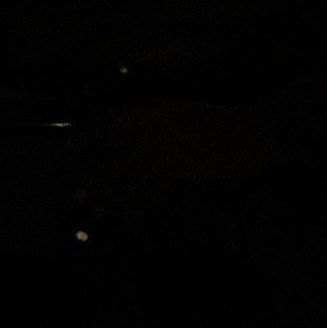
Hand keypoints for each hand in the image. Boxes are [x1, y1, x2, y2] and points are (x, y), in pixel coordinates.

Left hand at [73, 90, 275, 234]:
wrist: (256, 132)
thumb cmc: (223, 124)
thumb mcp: (186, 117)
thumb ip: (161, 127)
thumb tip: (136, 145)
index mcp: (157, 110)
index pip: (113, 121)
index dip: (90, 134)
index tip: (70, 147)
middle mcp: (158, 129)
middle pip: (117, 157)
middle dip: (96, 179)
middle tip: (77, 196)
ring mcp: (171, 151)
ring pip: (132, 179)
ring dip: (113, 198)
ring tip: (98, 213)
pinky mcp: (185, 173)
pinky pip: (155, 193)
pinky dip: (140, 206)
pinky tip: (129, 217)